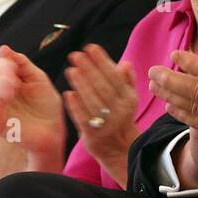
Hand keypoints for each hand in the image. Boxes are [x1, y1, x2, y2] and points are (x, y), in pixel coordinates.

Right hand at [0, 45, 65, 162]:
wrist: (54, 133)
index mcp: (11, 82)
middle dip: (1, 75)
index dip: (4, 63)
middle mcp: (1, 95)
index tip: (15, 67)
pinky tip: (1, 100)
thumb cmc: (47, 108)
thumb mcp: (39, 80)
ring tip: (13, 90)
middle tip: (15, 80)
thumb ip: (24, 64)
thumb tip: (3, 48)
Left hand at [63, 44, 140, 171]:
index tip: (91, 47)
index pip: (115, 76)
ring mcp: (107, 123)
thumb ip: (127, 81)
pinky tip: (68, 94)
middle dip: (89, 68)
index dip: (102, 61)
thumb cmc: (121, 119)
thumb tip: (125, 63)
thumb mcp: (129, 100)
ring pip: (93, 101)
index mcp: (129, 98)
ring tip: (71, 69)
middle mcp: (120, 110)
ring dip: (81, 84)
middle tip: (76, 55)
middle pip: (103, 86)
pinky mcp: (94, 134)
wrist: (120, 150)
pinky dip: (76, 106)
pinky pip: (84, 118)